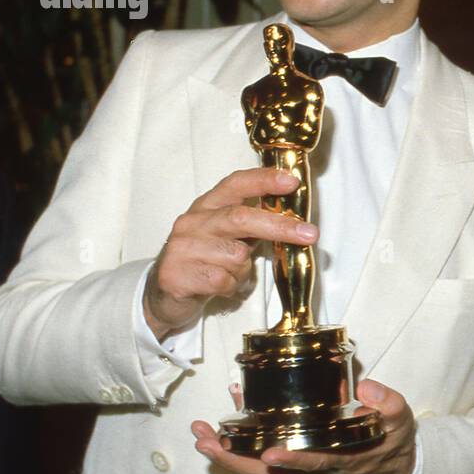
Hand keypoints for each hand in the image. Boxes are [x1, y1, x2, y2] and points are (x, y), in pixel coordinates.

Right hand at [143, 167, 315, 337]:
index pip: (235, 184)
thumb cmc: (204, 260)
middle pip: (240, 218)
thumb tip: (294, 220)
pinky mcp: (176, 274)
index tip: (291, 181)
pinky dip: (230, 288)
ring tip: (230, 274)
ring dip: (243, 271)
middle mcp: (192, 222)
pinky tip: (218, 287)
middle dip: (279, 226)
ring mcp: (181, 247)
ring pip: (236, 257)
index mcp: (207, 206)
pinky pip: (223, 281)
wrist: (163, 294)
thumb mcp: (226, 236)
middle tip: (310, 234)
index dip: (264, 180)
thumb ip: (252, 224)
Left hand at [191, 379, 416, 473]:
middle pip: (269, 473)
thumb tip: (365, 386)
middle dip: (235, 459)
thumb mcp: (399, 419)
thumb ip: (387, 403)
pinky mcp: (293, 457)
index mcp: (341, 456)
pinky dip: (238, 443)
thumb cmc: (392, 439)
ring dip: (228, 453)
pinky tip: (223, 423)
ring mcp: (301, 464)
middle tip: (205, 441)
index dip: (292, 459)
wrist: (391, 465)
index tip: (269, 451)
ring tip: (201, 434)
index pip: (313, 461)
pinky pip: (260, 455)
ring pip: (258, 468)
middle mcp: (315, 465)